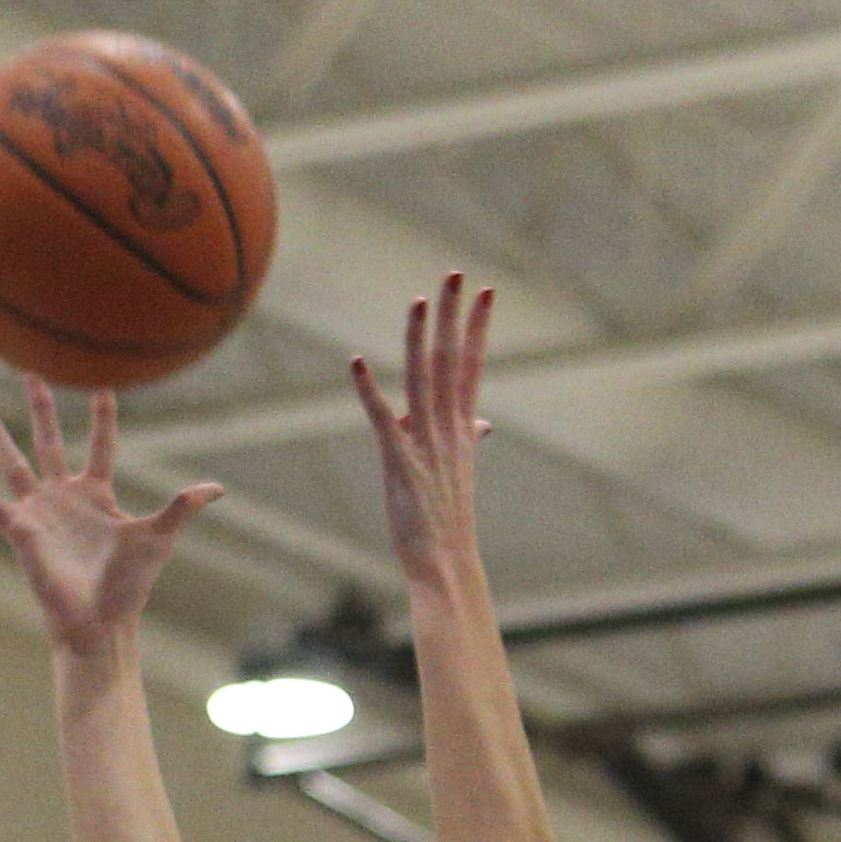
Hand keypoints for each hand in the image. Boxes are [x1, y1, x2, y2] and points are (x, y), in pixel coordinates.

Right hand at [0, 384, 220, 652]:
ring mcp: (38, 512)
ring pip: (14, 463)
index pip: (99, 445)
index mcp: (97, 496)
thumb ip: (182, 507)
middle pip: (50, 442)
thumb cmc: (129, 587)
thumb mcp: (158, 537)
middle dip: (41, 408)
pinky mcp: (18, 529)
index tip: (101, 385)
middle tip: (32, 373)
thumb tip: (217, 488)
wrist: (98, 623)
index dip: (101, 417)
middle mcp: (64, 498)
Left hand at [349, 271, 492, 586]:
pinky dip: (368, 390)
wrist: (447, 567)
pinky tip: (355, 362)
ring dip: (418, 338)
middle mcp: (447, 431)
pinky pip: (381, 419)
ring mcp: (425, 445)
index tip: (485, 293)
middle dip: (453, 316)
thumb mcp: (458, 475)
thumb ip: (465, 441)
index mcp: (461, 431)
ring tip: (420, 299)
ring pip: (421, 380)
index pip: (471, 367)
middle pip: (450, 361)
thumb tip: (479, 423)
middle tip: (456, 273)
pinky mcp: (400, 463)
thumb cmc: (447, 526)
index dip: (477, 328)